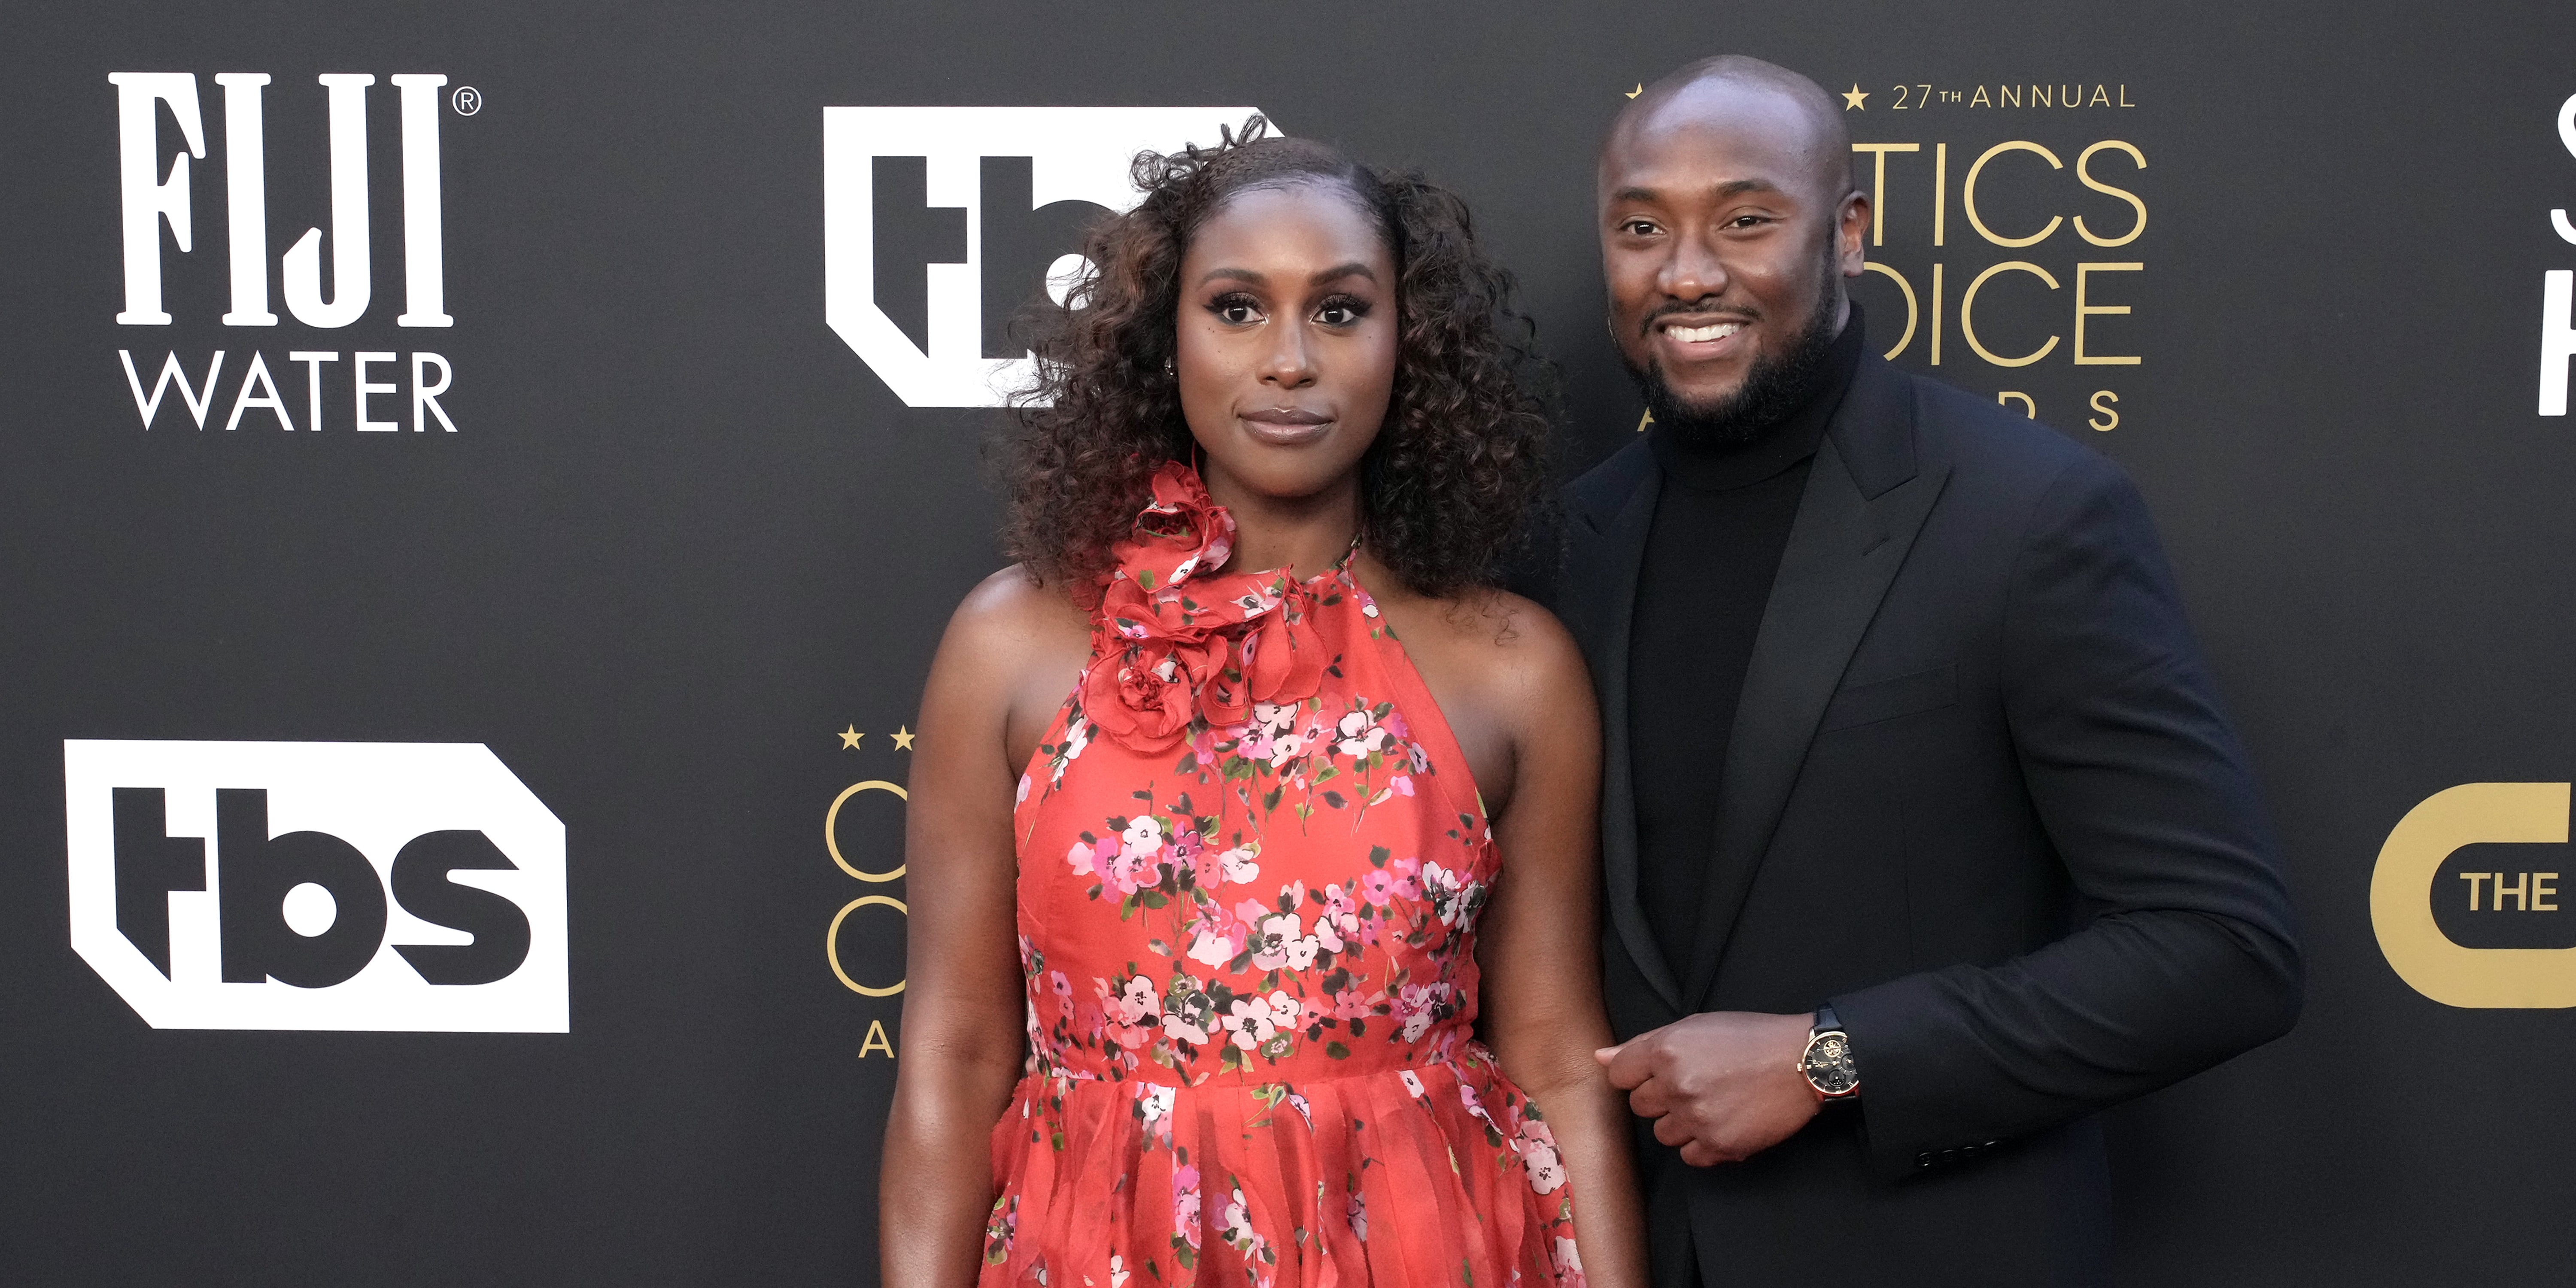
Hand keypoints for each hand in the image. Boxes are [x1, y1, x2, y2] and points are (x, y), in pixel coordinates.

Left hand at [1595, 1011, 1820, 1165]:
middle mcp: (1677, 1085)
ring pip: (1663, 1134)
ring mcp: (1698, 1118)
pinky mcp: (1720, 1145)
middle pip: (1639, 1106)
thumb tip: (1601, 1057)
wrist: (1804, 1061)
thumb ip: (1643, 1044)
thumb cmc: (1751, 1038)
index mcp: (1666, 1050)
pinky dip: (1703, 1145)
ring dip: (1681, 1123)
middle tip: (1694, 1085)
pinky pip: (1690, 1157)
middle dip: (1660, 1098)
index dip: (1637, 1074)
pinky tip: (1723, 1123)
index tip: (1657, 1073)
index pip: (1619, 1075)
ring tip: (1713, 1103)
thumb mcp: (1695, 1026)